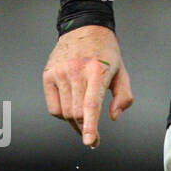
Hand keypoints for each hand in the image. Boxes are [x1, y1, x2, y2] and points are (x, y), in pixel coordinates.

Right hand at [42, 25, 132, 147]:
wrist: (84, 28)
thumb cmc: (105, 52)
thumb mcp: (121, 71)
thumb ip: (123, 95)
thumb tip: (113, 117)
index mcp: (97, 71)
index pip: (91, 104)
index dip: (91, 126)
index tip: (90, 141)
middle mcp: (76, 72)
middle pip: (78, 113)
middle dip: (86, 129)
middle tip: (93, 137)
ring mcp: (60, 73)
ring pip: (65, 112)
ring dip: (75, 123)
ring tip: (84, 123)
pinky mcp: (48, 75)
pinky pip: (53, 107)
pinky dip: (63, 114)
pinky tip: (72, 108)